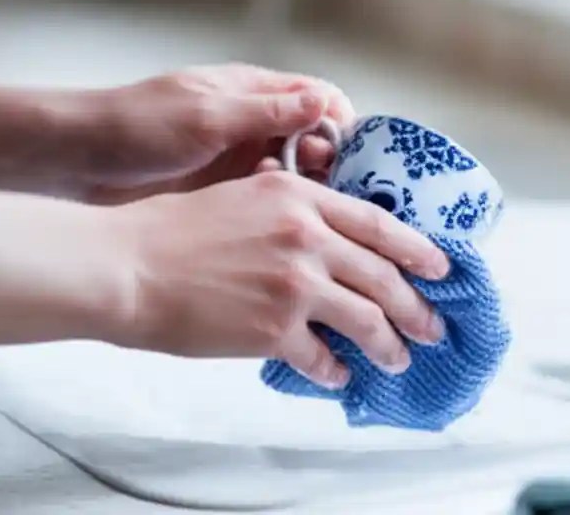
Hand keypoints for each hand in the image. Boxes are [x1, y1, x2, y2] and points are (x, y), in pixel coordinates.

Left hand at [75, 64, 355, 203]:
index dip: (342, 124)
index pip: (320, 98)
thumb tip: (323, 104)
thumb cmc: (135, 127)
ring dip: (312, 190)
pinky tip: (279, 225)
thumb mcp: (205, 117)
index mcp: (252, 92)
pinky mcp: (227, 194)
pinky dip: (284, 211)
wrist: (76, 163)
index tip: (353, 157)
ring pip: (299, 173)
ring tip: (309, 211)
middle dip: (335, 164)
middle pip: (317, 139)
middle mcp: (254, 123)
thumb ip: (265, 112)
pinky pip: (271, 200)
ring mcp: (241, 160)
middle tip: (337, 193)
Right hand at [114, 170, 450, 387]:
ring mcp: (295, 285)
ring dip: (390, 345)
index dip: (418, 249)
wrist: (129, 265)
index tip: (440, 267)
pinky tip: (338, 376)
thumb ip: (293, 211)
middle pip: (385, 276)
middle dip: (416, 307)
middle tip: (431, 326)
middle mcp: (308, 237)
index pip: (379, 224)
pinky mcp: (275, 330)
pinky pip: (323, 357)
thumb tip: (328, 242)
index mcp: (300, 197)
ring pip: (367, 320)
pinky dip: (336, 370)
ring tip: (398, 358)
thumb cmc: (172, 229)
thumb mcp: (244, 194)